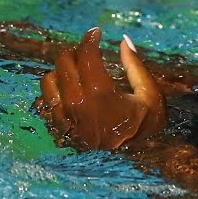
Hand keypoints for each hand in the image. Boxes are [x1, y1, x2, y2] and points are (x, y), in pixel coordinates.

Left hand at [34, 28, 166, 150]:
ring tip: (77, 71)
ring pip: (49, 79)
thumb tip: (124, 41)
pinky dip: (54, 89)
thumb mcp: (151, 96)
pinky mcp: (58, 128)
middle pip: (63, 62)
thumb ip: (136, 66)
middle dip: (76, 51)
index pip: (86, 54)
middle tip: (88, 53)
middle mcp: (77, 104)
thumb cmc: (145, 128)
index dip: (90, 38)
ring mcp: (64, 117)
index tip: (96, 33)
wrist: (134, 165)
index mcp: (101, 94)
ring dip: (62, 70)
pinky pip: (46, 100)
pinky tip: (68, 89)